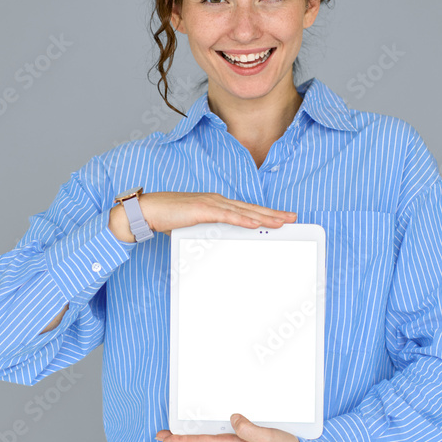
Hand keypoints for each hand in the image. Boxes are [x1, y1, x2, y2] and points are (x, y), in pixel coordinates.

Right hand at [110, 191, 296, 241]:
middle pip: (251, 208)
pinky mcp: (203, 209)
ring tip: (282, 221)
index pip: (245, 209)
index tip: (281, 218)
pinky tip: (256, 223)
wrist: (149, 210)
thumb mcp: (194, 225)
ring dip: (264, 216)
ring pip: (244, 211)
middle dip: (272, 213)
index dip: (265, 213)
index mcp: (216, 203)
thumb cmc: (169, 217)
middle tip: (292, 218)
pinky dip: (243, 219)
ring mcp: (211, 203)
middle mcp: (217, 200)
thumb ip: (209, 230)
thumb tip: (220, 241)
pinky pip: (228, 216)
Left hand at [155, 413, 306, 441]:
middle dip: (180, 440)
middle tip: (162, 436)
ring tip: (178, 433)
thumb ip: (248, 429)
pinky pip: (220, 439)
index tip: (164, 438)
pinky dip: (208, 435)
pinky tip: (208, 430)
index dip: (182, 440)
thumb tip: (232, 417)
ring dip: (192, 437)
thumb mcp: (267, 439)